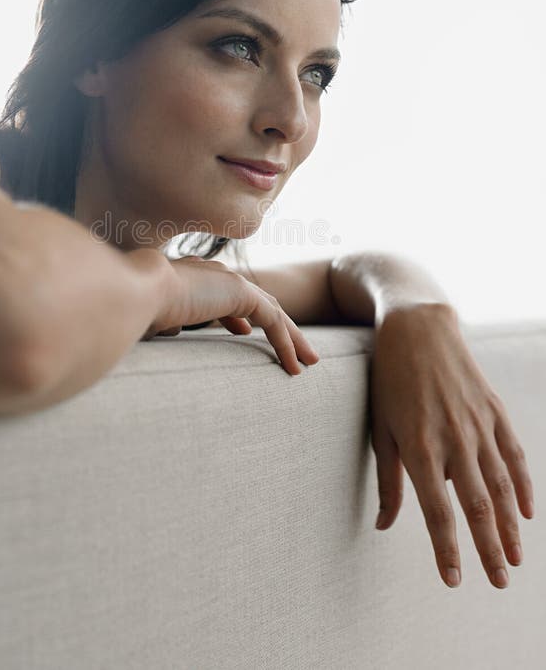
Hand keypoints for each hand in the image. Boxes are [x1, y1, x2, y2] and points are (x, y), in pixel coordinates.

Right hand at [142, 255, 319, 375]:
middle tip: (291, 349)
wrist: (136, 290)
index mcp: (192, 277)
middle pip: (256, 301)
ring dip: (292, 338)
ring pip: (272, 312)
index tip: (242, 332)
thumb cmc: (132, 308)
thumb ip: (162, 319)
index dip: (235, 314)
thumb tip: (166, 328)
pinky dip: (287, 344)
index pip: (222, 294)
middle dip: (276, 326)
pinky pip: (273, 322)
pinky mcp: (240, 293)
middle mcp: (213, 274)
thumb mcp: (149, 316)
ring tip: (307, 362)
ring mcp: (227, 281)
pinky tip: (294, 367)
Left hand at [369, 303, 534, 588]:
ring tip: (516, 559)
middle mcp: (453, 440)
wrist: (418, 328)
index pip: (437, 512)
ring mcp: (479, 425)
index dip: (448, 550)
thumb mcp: (380, 428)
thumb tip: (384, 526)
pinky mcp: (495, 411)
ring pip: (501, 487)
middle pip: (477, 507)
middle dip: (489, 549)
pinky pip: (514, 456)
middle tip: (499, 583)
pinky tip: (529, 513)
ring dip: (511, 527)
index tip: (454, 580)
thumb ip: (388, 481)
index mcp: (419, 447)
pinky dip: (524, 486)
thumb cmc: (390, 380)